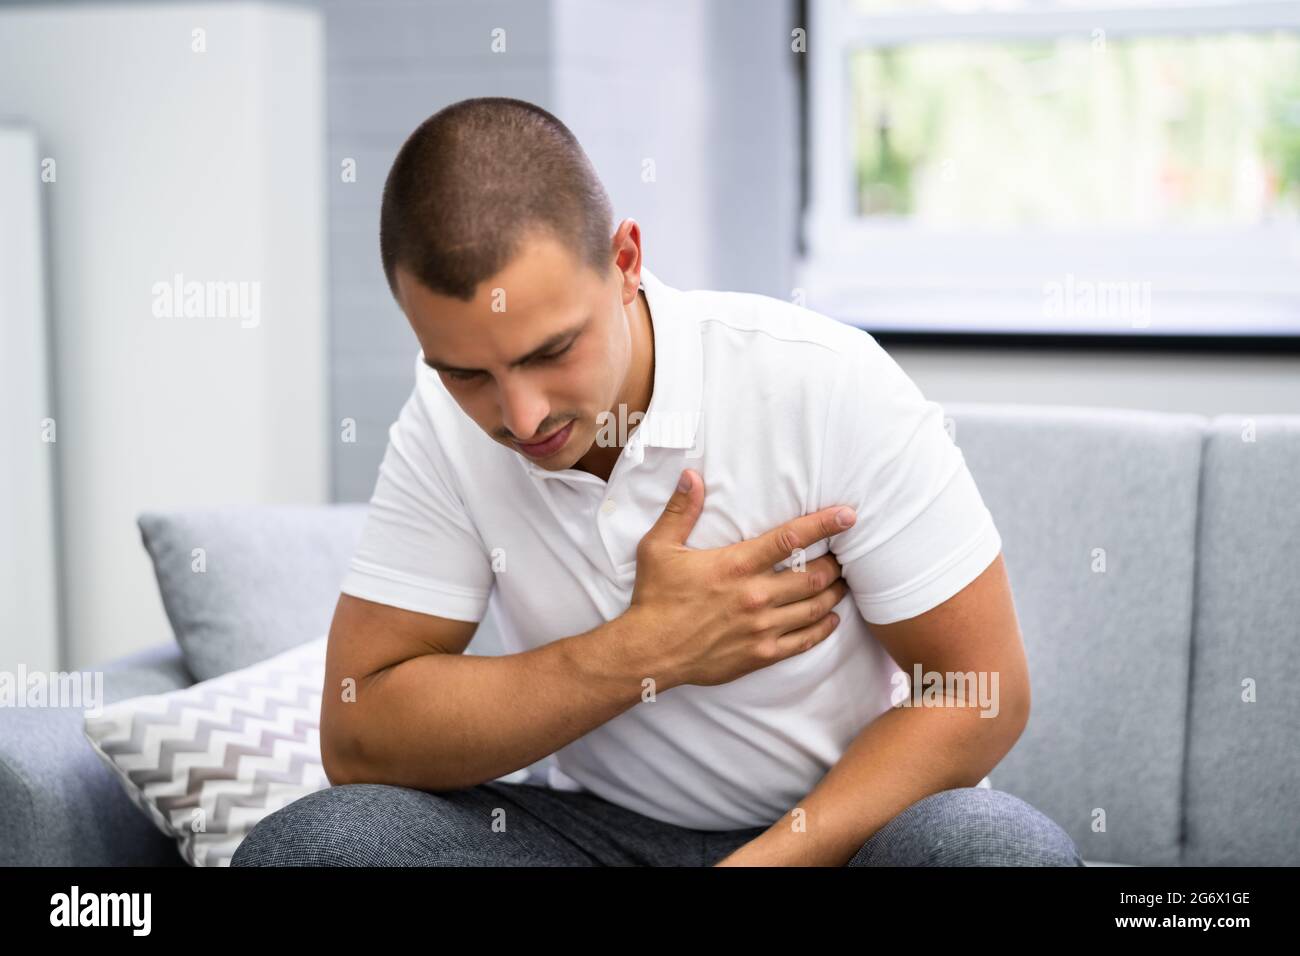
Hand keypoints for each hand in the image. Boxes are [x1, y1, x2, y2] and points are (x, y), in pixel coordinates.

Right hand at [625, 467, 855, 689]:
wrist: (649, 652)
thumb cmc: (654, 598)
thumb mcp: (658, 548)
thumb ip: (680, 511)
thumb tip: (691, 475)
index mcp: (736, 565)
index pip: (790, 538)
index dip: (824, 524)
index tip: (848, 516)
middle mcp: (755, 595)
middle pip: (813, 575)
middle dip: (835, 563)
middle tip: (842, 555)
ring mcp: (761, 627)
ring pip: (814, 607)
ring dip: (833, 593)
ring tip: (842, 583)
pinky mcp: (761, 654)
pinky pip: (803, 641)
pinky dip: (823, 628)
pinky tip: (831, 619)